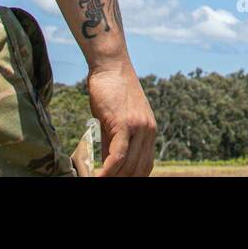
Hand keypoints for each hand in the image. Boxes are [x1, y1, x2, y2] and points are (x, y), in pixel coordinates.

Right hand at [87, 61, 155, 176]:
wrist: (111, 65)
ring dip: (113, 178)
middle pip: (138, 169)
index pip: (145, 165)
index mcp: (149, 130)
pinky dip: (108, 170)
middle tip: (104, 183)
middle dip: (122, 180)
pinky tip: (98, 177)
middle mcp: (148, 131)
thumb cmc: (110, 91)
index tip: (118, 181)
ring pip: (128, 165)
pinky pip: (118, 155)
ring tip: (98, 181)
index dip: (132, 177)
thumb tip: (106, 165)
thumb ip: (113, 142)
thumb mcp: (115, 120)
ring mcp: (138, 127)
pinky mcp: (125, 123)